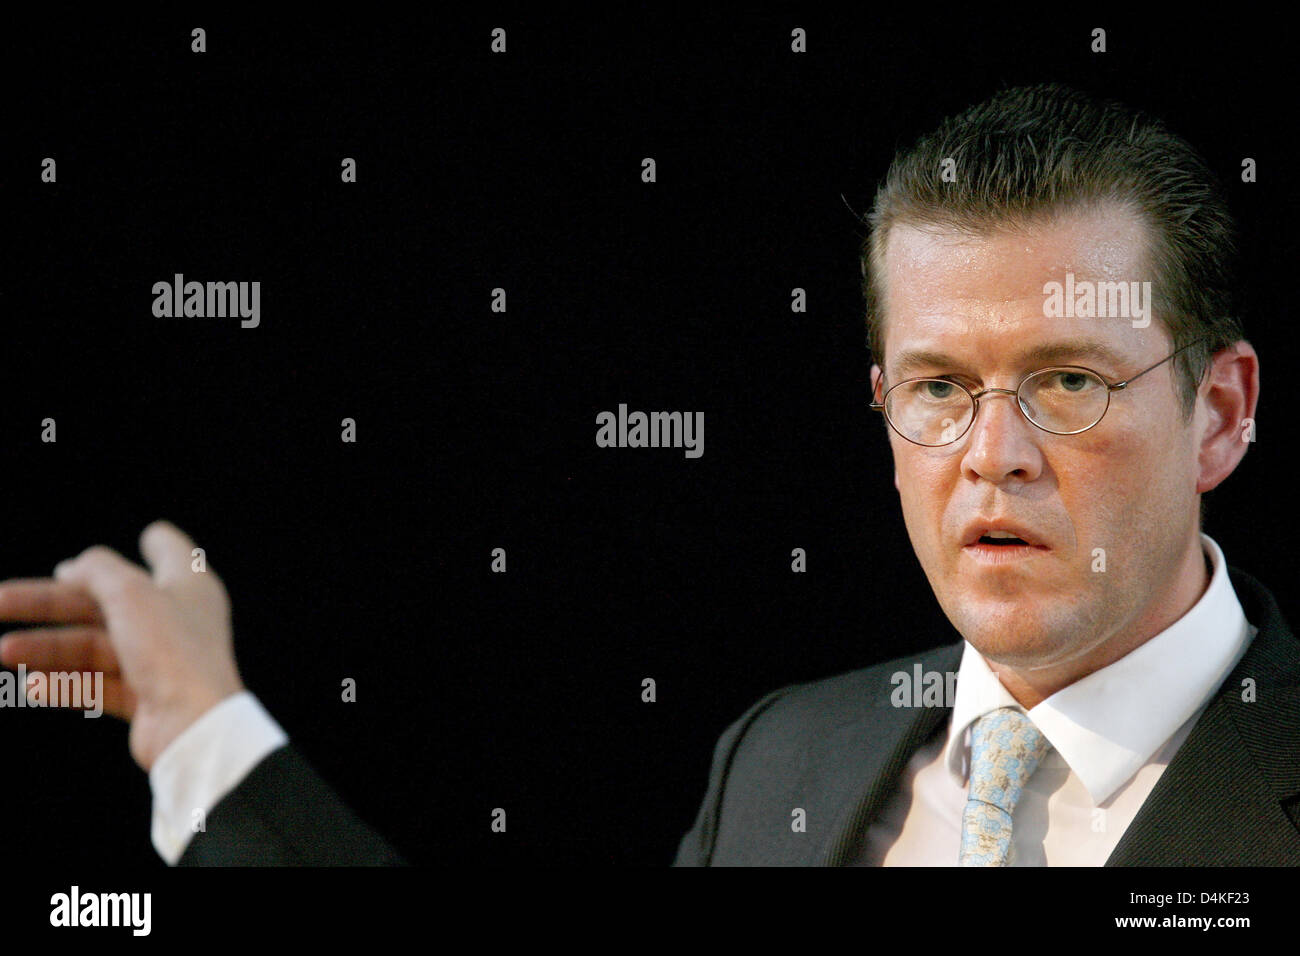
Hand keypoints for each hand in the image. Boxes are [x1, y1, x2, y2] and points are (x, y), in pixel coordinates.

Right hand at [0, 520, 244, 770]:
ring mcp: (161, 661)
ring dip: (50, 647)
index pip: (172, 555)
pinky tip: (34, 686)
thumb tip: (73, 567)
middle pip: (105, 603)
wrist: (193, 723)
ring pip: (96, 647)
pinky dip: (68, 682)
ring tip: (5, 651)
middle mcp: (178, 620)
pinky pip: (99, 684)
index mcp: (189, 586)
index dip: (159, 543)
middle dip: (49, 603)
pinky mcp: (146, 698)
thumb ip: (97, 571)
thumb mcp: (130, 592)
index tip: (150, 533)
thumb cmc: (172, 649)